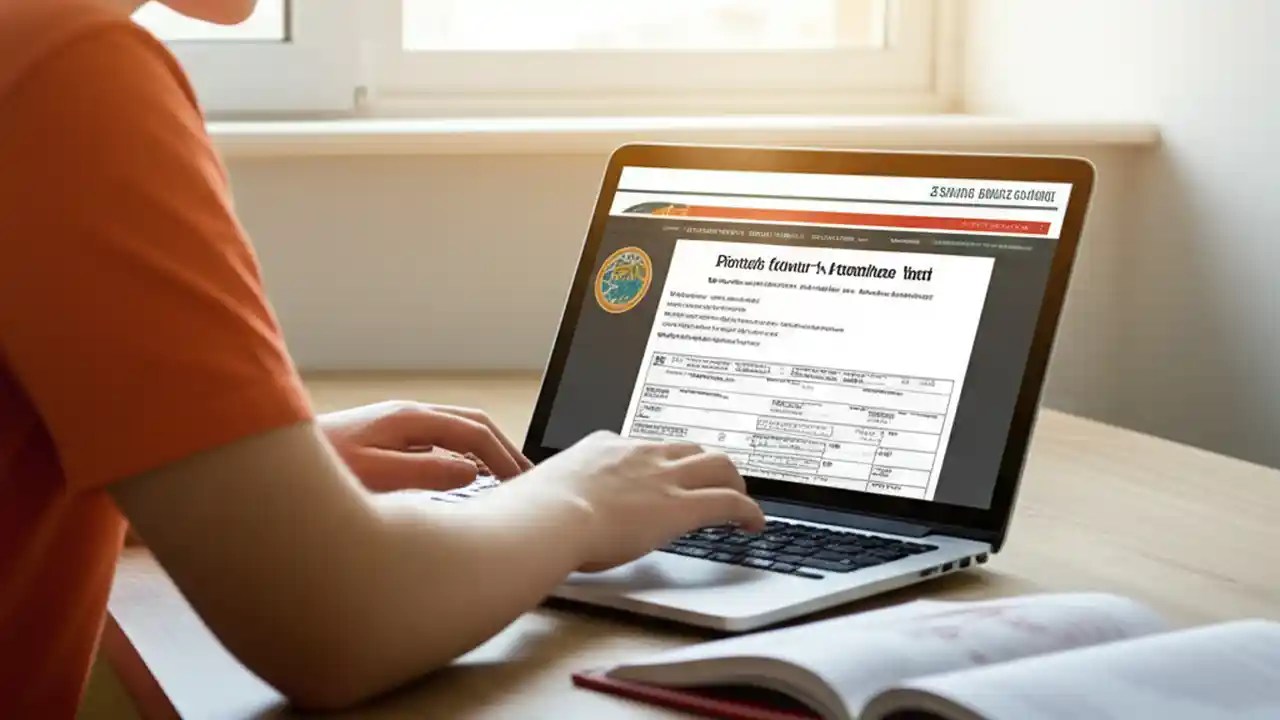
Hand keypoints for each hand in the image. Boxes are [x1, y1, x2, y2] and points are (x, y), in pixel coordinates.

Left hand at [320, 401, 532, 492]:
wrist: (260, 462)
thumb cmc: (311, 471)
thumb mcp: (372, 476)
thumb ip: (423, 473)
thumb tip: (470, 471)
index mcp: (408, 419)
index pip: (474, 432)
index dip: (505, 457)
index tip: (526, 483)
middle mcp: (403, 418)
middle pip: (470, 425)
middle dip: (503, 449)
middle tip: (527, 478)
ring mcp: (392, 428)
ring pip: (454, 433)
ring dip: (483, 453)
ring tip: (503, 480)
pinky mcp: (380, 443)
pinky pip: (436, 445)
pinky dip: (461, 459)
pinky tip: (460, 480)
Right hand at [500, 431, 764, 571]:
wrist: (545, 522)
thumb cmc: (532, 515)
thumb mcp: (542, 495)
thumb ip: (553, 497)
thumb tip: (537, 511)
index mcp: (603, 447)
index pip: (645, 448)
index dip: (662, 463)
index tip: (663, 476)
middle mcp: (639, 454)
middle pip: (688, 448)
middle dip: (705, 464)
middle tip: (714, 482)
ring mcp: (663, 477)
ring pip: (718, 464)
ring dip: (733, 481)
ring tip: (739, 500)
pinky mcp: (681, 506)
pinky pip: (729, 501)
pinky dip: (748, 511)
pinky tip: (753, 524)